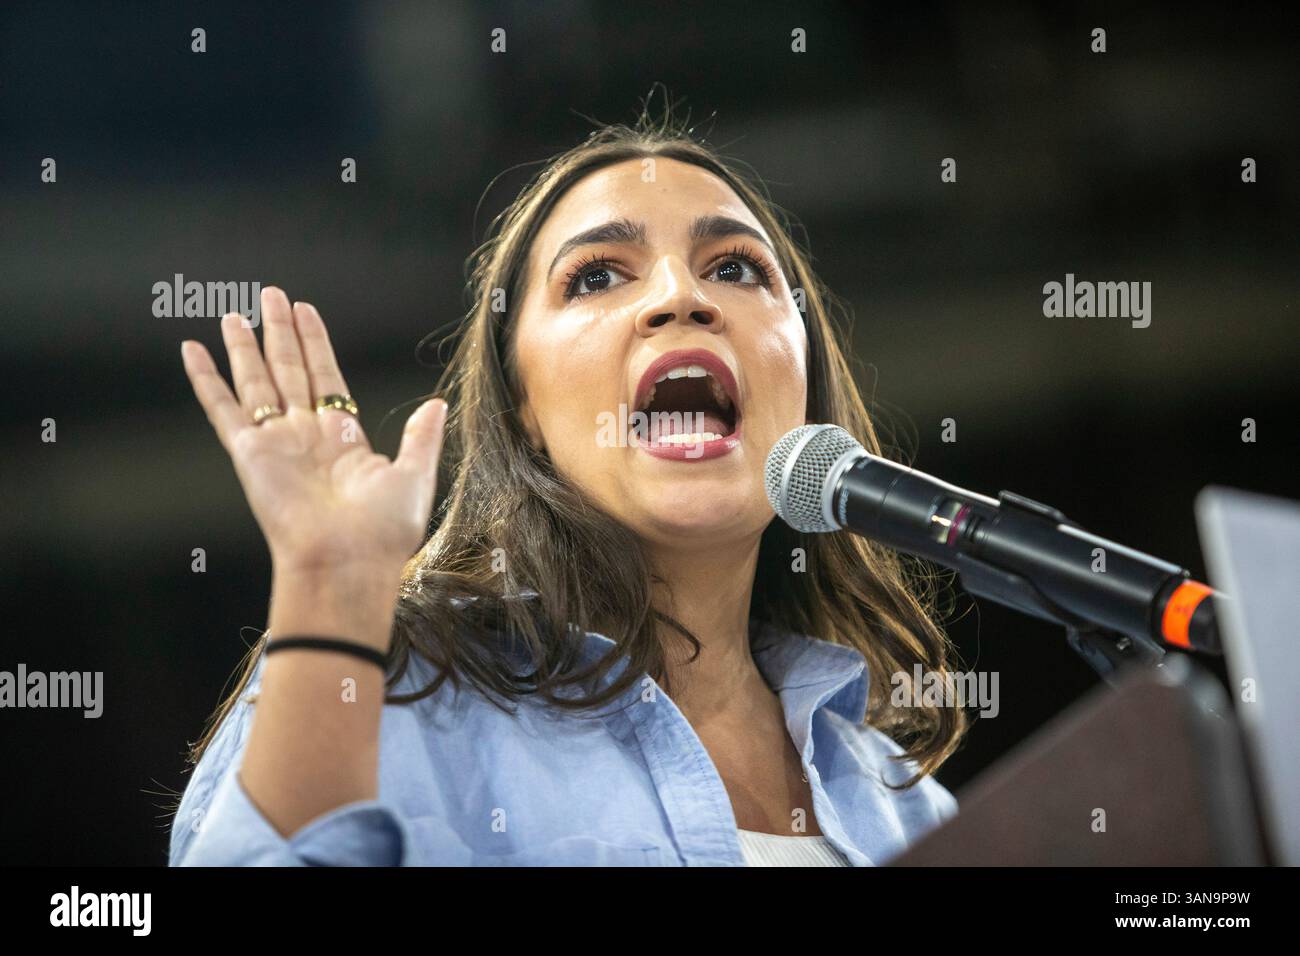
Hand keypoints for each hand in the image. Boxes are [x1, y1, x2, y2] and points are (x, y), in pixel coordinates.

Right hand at [181, 287, 446, 575]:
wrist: (348, 561)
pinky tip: (192, 350)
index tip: (306, 311)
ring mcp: (275, 443)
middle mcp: (306, 437)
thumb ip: (422, 436)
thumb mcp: (415, 475)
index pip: (325, 378)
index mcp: (343, 439)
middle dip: (280, 332)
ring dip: (245, 347)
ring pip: (256, 382)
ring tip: (235, 312)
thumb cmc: (384, 530)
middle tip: (272, 294)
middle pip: (290, 370)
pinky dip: (205, 379)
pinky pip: (222, 408)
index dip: (315, 344)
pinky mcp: (249, 453)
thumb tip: (437, 404)